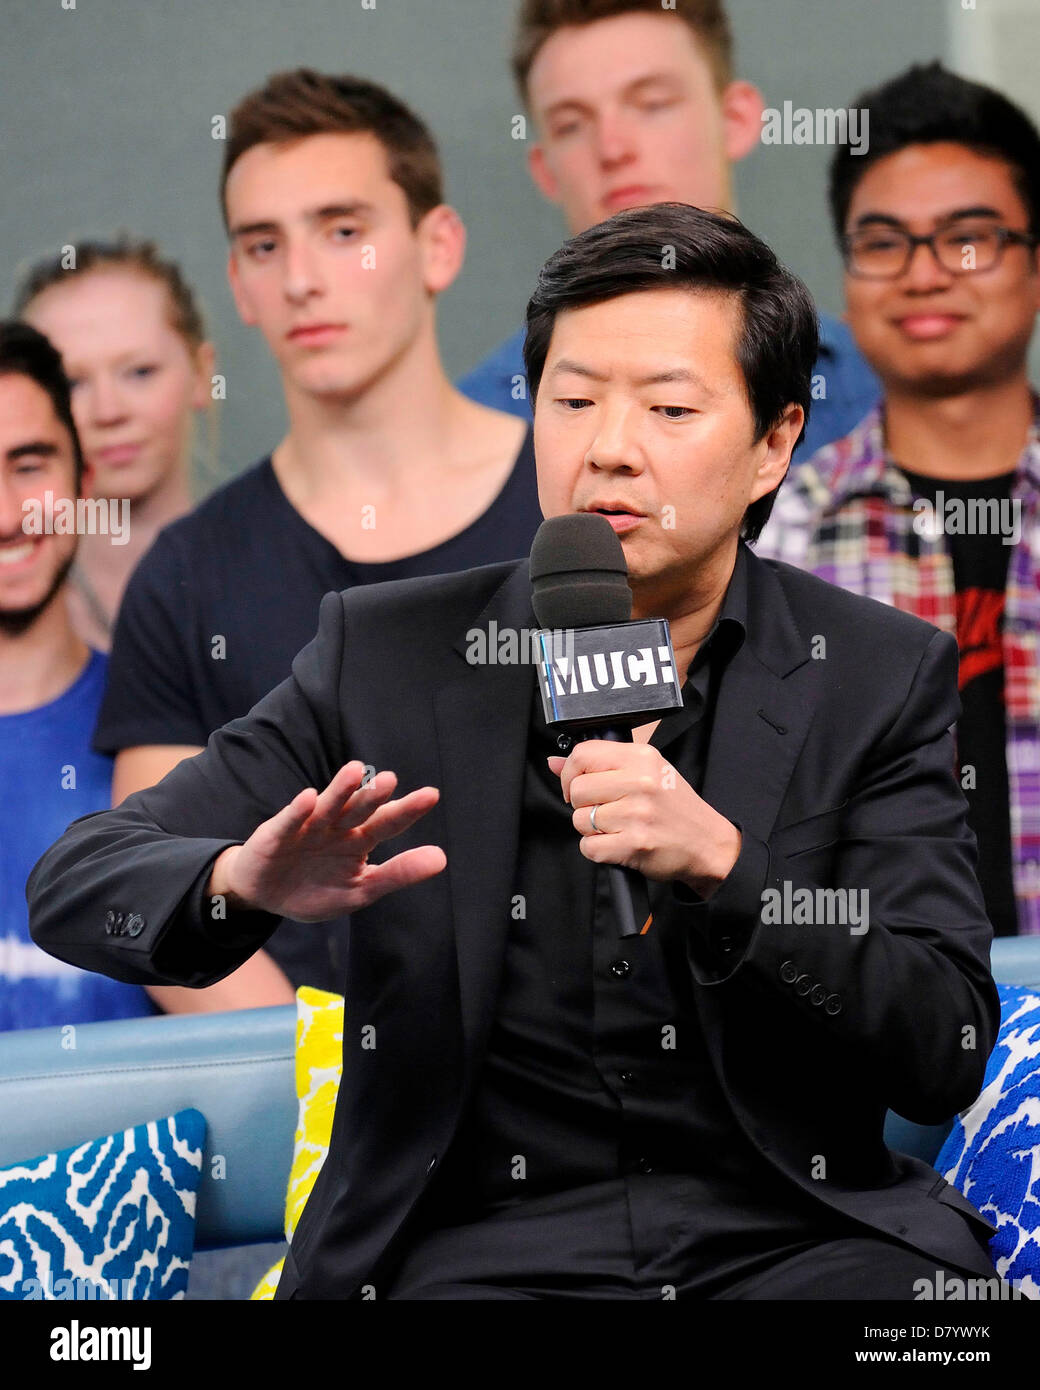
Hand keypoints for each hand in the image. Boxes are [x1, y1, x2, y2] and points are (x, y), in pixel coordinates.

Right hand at [208, 761, 444, 920]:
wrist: (264, 897)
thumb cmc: (315, 890)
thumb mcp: (361, 890)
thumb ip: (398, 874)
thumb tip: (441, 858)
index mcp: (358, 840)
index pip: (387, 822)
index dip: (407, 809)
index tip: (431, 795)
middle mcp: (336, 827)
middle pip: (358, 809)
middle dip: (372, 795)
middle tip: (390, 780)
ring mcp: (306, 828)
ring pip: (326, 806)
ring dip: (339, 790)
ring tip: (355, 770)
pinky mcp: (276, 835)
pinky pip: (288, 822)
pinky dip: (297, 811)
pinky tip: (309, 798)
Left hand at [547, 741, 740, 897]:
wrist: (708, 843)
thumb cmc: (675, 807)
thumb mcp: (646, 772)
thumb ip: (601, 765)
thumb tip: (554, 762)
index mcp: (642, 757)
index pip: (583, 754)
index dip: (570, 773)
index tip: (577, 786)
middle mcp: (640, 782)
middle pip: (578, 790)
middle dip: (583, 805)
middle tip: (605, 811)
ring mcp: (638, 814)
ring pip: (581, 821)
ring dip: (592, 830)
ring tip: (617, 828)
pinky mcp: (635, 844)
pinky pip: (590, 847)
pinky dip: (597, 850)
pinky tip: (617, 844)